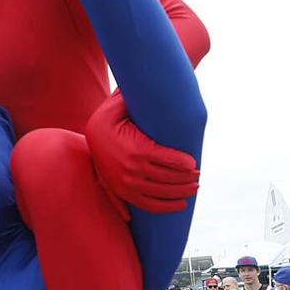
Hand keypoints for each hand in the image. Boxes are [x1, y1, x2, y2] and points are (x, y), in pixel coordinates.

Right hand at [85, 90, 199, 218]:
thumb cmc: (110, 117)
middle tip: (198, 176)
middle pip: (168, 179)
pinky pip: (147, 205)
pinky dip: (165, 207)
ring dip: (181, 193)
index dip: (185, 164)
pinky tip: (180, 204)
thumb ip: (139, 100)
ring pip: (161, 194)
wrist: (90, 135)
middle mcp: (132, 170)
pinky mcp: (123, 192)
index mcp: (137, 149)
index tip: (194, 163)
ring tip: (193, 188)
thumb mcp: (120, 105)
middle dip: (187, 179)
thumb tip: (159, 83)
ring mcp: (126, 184)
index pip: (170, 160)